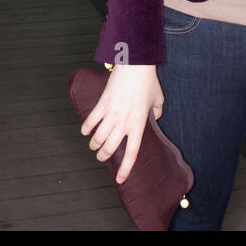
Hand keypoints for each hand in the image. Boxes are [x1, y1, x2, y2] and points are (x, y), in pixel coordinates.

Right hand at [80, 64, 163, 183]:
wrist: (135, 64)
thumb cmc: (148, 81)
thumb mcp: (158, 99)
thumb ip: (159, 111)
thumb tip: (157, 117)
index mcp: (138, 125)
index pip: (131, 153)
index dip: (125, 169)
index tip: (119, 180)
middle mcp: (123, 123)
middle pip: (109, 149)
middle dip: (103, 157)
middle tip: (101, 157)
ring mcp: (111, 115)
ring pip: (97, 139)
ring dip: (94, 145)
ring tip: (94, 146)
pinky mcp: (101, 105)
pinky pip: (90, 122)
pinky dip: (86, 129)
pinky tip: (86, 131)